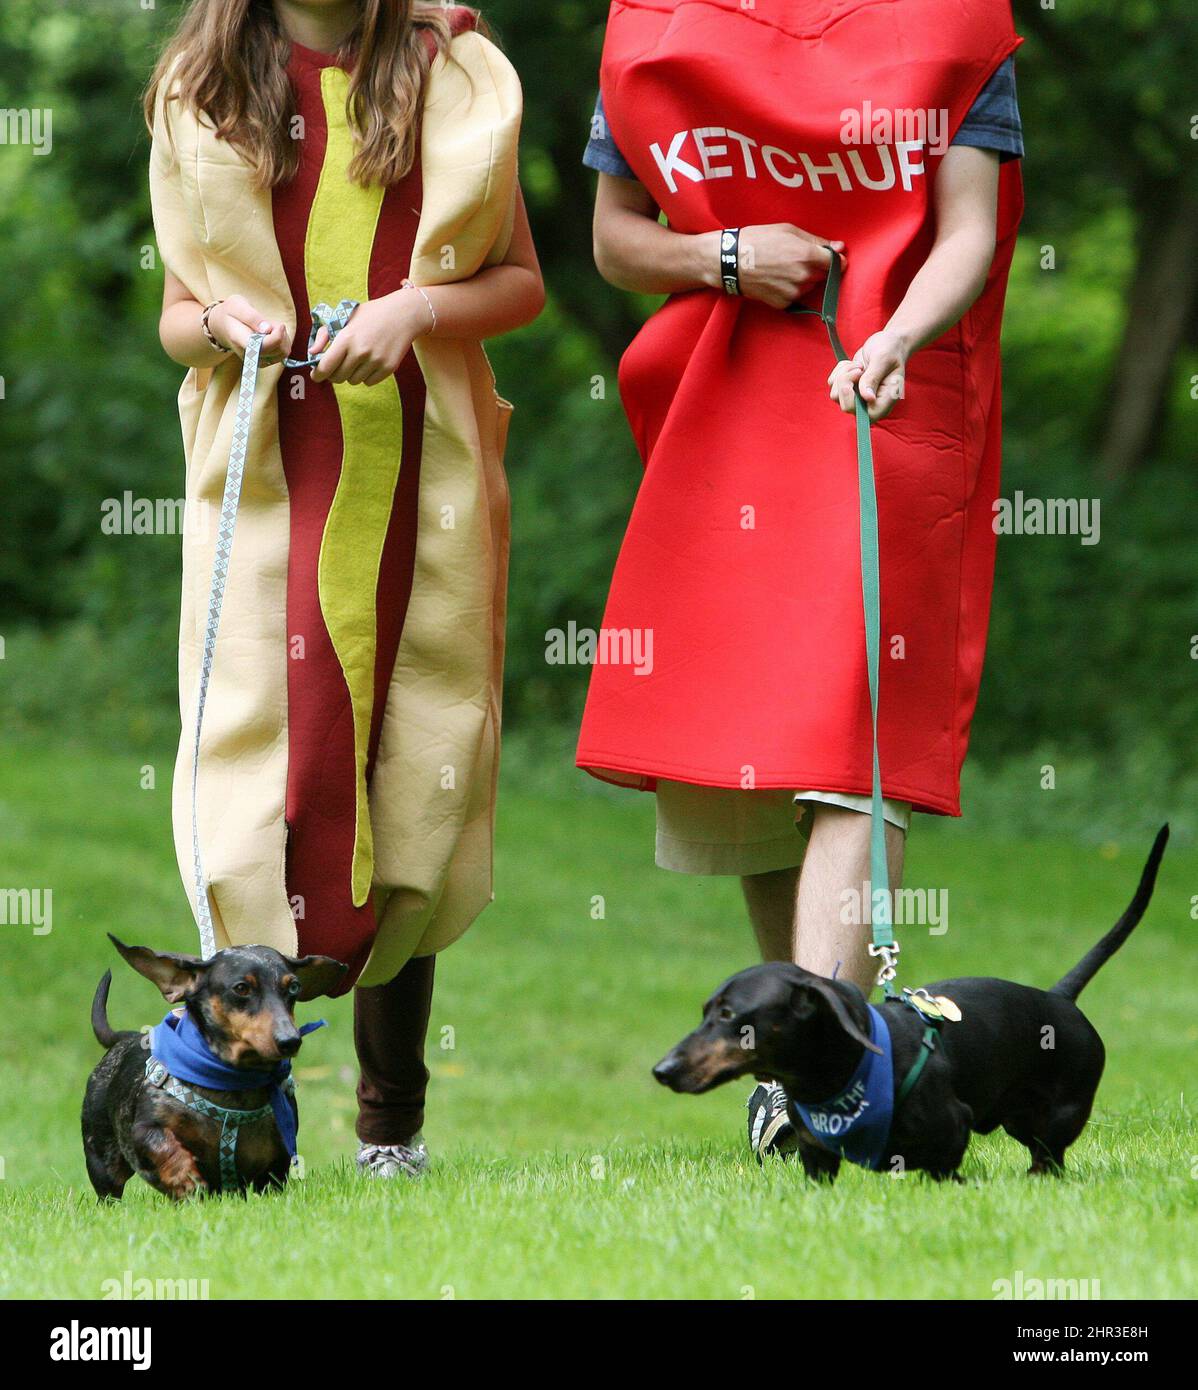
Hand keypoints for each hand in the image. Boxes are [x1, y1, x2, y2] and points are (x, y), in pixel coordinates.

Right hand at [207, 296, 288, 362]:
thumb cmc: (231, 313)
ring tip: (269, 327)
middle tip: (268, 322)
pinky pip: (283, 353)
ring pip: (283, 352)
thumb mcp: (237, 305)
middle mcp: (249, 354)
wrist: (224, 325)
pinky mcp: (265, 361)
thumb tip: (267, 329)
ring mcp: (257, 360)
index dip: (276, 338)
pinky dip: (283, 342)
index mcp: (239, 339)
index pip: (262, 347)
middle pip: (278, 350)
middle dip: (280, 333)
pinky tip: (272, 334)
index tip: (280, 325)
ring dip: (282, 337)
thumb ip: (252, 316)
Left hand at [310, 291, 429, 385]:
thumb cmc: (370, 315)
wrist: (403, 314)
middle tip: (338, 366)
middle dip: (334, 374)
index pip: (325, 366)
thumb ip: (324, 334)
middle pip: (338, 377)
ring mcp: (375, 361)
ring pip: (354, 381)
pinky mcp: (388, 368)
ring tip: (358, 359)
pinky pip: (369, 382)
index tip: (316, 376)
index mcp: (346, 338)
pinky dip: (366, 376)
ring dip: (352, 374)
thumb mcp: (345, 318)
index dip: (318, 374)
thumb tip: (312, 352)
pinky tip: (371, 362)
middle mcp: (360, 351)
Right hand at [733, 224, 845, 308]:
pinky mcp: (783, 304)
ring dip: (804, 279)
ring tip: (783, 268)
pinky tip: (776, 279)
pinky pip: (796, 297)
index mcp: (806, 255)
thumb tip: (840, 247)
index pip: (836, 263)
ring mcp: (793, 292)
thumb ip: (816, 241)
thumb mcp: (788, 231)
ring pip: (810, 286)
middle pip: (824, 275)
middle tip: (797, 259)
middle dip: (817, 268)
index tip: (833, 259)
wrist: (731, 262)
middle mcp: (803, 276)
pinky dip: (790, 289)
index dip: (836, 260)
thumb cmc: (758, 240)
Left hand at [828, 329, 908, 421]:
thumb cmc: (891, 349)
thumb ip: (873, 377)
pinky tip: (854, 364)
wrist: (888, 342)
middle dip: (846, 383)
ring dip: (843, 375)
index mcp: (884, 401)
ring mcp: (857, 396)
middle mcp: (870, 403)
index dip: (853, 402)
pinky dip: (840, 370)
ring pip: (836, 395)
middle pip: (845, 406)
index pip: (864, 417)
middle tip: (859, 368)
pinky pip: (832, 384)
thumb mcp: (884, 360)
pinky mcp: (848, 387)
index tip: (855, 380)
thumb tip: (867, 397)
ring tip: (858, 365)